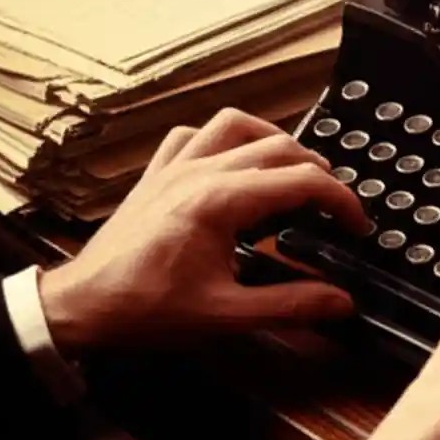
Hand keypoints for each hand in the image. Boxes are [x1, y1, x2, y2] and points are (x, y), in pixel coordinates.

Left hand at [37, 108, 368, 355]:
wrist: (82, 306)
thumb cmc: (145, 308)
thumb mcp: (225, 315)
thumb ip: (289, 305)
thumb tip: (340, 301)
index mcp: (220, 201)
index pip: (302, 181)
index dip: (341, 200)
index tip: (357, 224)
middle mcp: (200, 171)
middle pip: (279, 147)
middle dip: (318, 172)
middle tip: (334, 207)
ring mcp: (175, 166)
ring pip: (237, 124)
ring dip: (274, 140)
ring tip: (293, 169)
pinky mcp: (157, 173)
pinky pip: (194, 134)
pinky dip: (222, 139)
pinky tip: (233, 162)